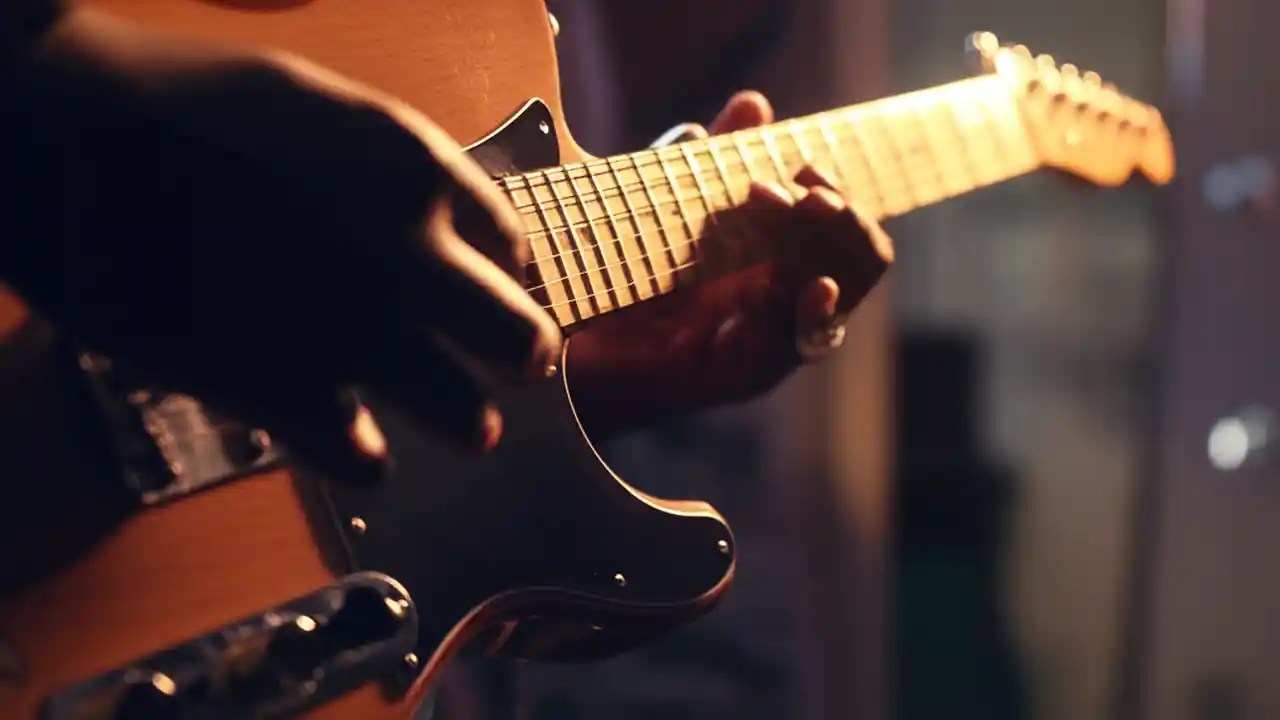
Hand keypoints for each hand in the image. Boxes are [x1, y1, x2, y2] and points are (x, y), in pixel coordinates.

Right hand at [1, 7, 560, 480]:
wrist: (70, 129)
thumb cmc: (191, 105)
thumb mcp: (325, 108)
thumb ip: (400, 168)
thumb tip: (461, 226)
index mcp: (420, 170)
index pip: (514, 243)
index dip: (509, 268)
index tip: (494, 281)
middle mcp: (406, 253)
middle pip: (521, 338)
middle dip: (526, 351)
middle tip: (525, 361)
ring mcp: (348, 328)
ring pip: (463, 413)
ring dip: (467, 418)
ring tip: (472, 426)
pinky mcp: (277, 387)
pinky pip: (358, 455)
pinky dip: (365, 455)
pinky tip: (363, 447)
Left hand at [567, 91, 892, 434]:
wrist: (576, 341)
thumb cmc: (628, 274)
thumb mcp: (672, 202)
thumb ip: (712, 157)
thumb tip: (754, 102)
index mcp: (784, 260)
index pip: (850, 228)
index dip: (841, 194)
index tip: (805, 170)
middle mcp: (788, 304)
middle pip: (862, 264)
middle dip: (842, 223)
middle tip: (803, 197)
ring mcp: (771, 344)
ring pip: (835, 307)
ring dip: (824, 262)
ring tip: (795, 226)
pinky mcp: (741, 376)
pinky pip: (788, 351)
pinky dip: (792, 318)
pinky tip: (775, 293)